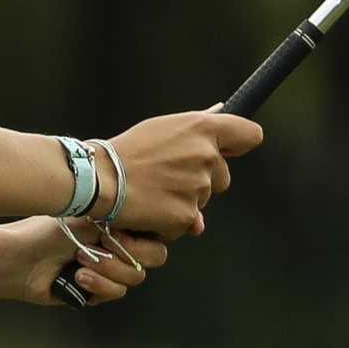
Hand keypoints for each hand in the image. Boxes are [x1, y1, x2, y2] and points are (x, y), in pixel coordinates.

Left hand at [6, 216, 167, 306]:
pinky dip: (99, 284)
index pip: (158, 228)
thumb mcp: (93, 215)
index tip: (133, 231)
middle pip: (155, 255)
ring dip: (109, 269)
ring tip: (81, 260)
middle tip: (108, 243)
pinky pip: (116, 293)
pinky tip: (79, 276)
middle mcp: (121, 244)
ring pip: (135, 276)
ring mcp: (111, 269)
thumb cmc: (52, 228)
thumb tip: (161, 213)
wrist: (21, 257)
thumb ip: (127, 215)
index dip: (158, 232)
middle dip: (132, 252)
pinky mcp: (99, 291)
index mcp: (122, 221)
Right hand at [104, 110, 263, 239]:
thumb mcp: (162, 128)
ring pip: (201, 201)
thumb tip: (221, 124)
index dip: (239, 144)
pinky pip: (186, 223)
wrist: (99, 179)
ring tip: (152, 190)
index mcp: (202, 128)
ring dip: (182, 201)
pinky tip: (149, 208)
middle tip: (166, 176)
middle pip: (222, 177)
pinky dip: (169, 221)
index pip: (249, 135)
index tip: (229, 150)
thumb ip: (194, 132)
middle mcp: (206, 155)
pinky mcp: (187, 215)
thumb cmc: (127, 151)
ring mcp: (198, 187)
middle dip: (201, 181)